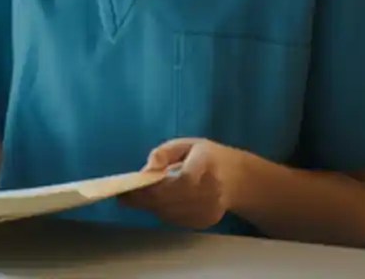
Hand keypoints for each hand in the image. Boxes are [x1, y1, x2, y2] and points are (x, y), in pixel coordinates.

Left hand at [120, 138, 245, 229]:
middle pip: (171, 199)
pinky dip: (163, 212)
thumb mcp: (187, 144)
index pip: (182, 179)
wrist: (240, 180)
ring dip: (151, 206)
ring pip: (170, 213)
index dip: (155, 185)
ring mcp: (211, 208)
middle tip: (124, 195)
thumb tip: (147, 169)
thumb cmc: (209, 157)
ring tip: (137, 197)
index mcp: (207, 163)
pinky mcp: (207, 220)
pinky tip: (159, 202)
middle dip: (143, 199)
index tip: (132, 185)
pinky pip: (177, 220)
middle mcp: (212, 188)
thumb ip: (164, 152)